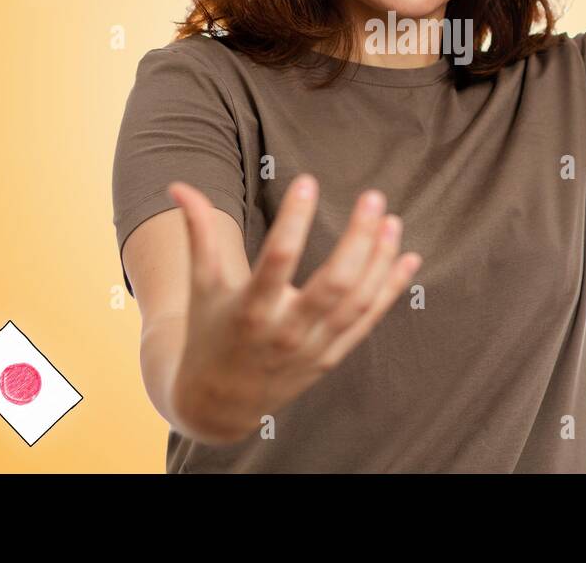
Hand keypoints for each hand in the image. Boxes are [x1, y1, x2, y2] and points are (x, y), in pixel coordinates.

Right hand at [164, 176, 420, 443]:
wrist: (218, 405)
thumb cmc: (209, 332)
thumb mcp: (202, 286)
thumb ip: (197, 234)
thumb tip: (178, 186)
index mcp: (250, 309)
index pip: (278, 259)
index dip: (294, 219)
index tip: (308, 181)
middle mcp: (286, 331)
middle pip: (334, 283)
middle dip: (358, 239)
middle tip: (373, 197)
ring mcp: (313, 347)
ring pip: (358, 301)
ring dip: (380, 260)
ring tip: (392, 220)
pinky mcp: (331, 356)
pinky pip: (368, 320)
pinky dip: (390, 290)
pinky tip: (408, 257)